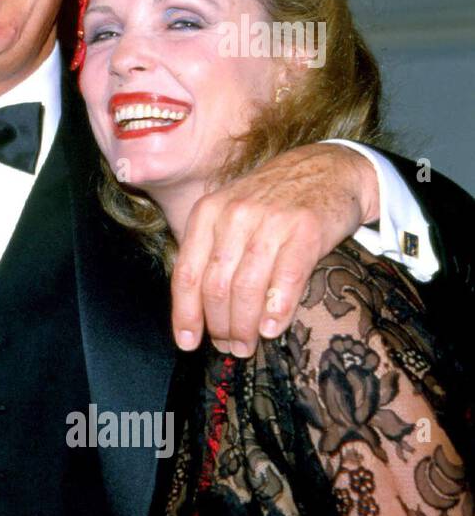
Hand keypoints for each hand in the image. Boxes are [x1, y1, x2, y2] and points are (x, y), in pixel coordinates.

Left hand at [171, 144, 377, 356]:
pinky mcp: (305, 229)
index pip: (187, 274)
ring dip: (244, 326)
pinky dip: (276, 310)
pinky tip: (271, 329)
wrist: (329, 169)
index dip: (185, 314)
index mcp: (207, 213)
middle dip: (219, 326)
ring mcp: (269, 221)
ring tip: (247, 345)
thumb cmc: (274, 201)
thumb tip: (195, 308)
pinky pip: (285, 278)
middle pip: (215, 286)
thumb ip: (211, 252)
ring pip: (246, 287)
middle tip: (228, 347)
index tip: (188, 343)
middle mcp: (233, 215)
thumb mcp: (231, 214)